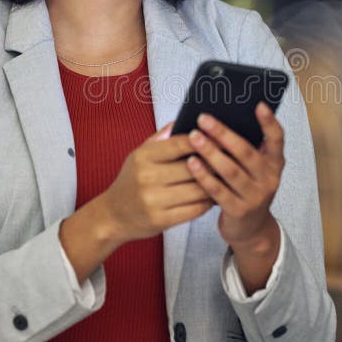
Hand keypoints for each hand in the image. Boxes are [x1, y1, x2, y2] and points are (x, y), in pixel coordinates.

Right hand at [100, 122, 213, 243]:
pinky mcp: (161, 220)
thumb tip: (181, 121)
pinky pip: (194, 209)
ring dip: (214, 184)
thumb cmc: (130, 182)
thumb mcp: (138, 155)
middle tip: (229, 159)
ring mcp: (154, 200)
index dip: (202, 140)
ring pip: (197, 189)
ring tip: (224, 178)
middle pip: (193, 167)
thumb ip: (160, 139)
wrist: (113, 216)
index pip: (179, 144)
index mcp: (143, 157)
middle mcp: (147, 177)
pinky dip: (207, 202)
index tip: (217, 138)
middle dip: (213, 163)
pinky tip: (212, 196)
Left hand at [186, 102, 284, 250]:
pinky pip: (218, 190)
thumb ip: (245, 148)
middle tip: (203, 119)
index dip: (269, 122)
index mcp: (274, 163)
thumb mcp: (254, 169)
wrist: (251, 229)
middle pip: (246, 152)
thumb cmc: (246, 189)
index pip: (277, 140)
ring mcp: (255, 196)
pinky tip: (191, 163)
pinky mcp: (239, 211)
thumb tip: (219, 121)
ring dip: (211, 152)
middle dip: (224, 134)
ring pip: (231, 171)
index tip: (259, 105)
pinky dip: (204, 176)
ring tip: (194, 137)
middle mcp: (269, 179)